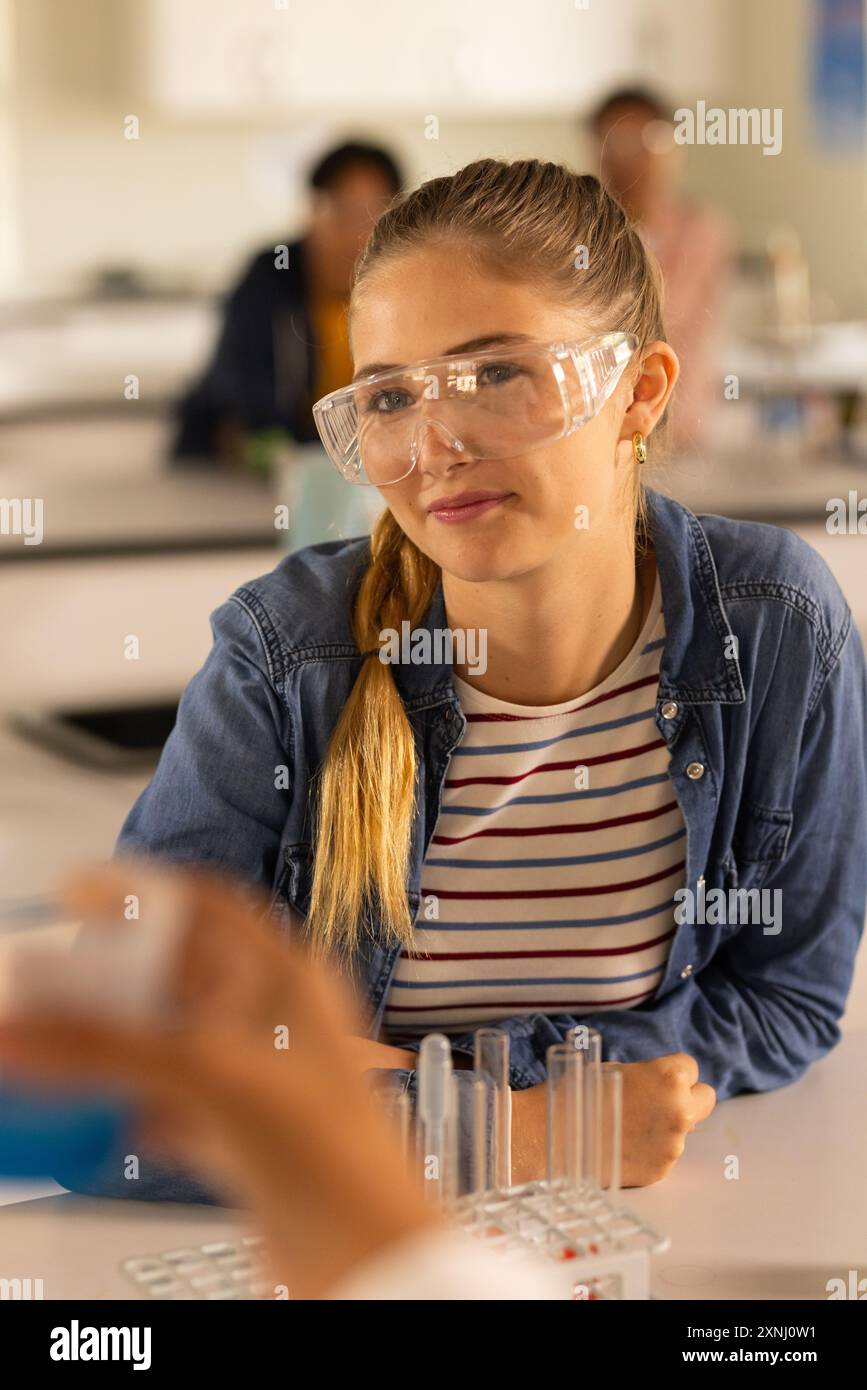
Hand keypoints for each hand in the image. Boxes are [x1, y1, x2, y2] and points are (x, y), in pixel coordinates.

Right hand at [0, 863, 437, 1298]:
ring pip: (175, 1044)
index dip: (143, 894)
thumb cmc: (334, 1153)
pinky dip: (140, 1108)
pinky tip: (113, 1119)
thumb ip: (108, 1050)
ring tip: (64, 1044)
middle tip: (56, 982)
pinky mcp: (248, 1137)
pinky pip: (178, 1106)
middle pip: (181, 977)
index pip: (209, 907)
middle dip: (116, 979)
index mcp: (288, 977)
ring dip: (120, 1047)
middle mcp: (279, 1020)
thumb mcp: (208, 1078)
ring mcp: (263, 1079)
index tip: (81, 897)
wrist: (367, 1254)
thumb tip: (27, 1029)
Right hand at [510, 1052, 715, 1187]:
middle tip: (659, 1101)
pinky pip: (666, 1153)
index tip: (656, 1078)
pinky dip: (651, 1150)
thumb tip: (664, 1088)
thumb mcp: (616, 1070)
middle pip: (706, 1098)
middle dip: (687, 1097)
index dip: (672, 1072)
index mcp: (668, 1077)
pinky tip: (623, 1146)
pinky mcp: (662, 1170)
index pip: (691, 1067)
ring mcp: (673, 1144)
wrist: (551, 1136)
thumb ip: (649, 1078)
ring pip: (684, 1129)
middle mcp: (679, 1110)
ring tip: (627, 1126)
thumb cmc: (578, 1093)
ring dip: (665, 1126)